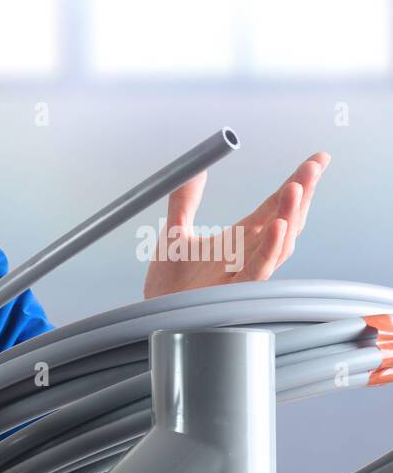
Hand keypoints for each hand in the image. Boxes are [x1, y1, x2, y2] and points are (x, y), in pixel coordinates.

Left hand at [143, 152, 329, 299]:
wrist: (153, 314)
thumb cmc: (168, 284)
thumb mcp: (173, 234)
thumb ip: (184, 202)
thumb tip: (194, 169)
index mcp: (240, 239)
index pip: (274, 205)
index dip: (297, 182)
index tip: (318, 158)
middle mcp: (248, 254)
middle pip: (286, 220)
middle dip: (302, 193)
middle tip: (314, 165)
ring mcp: (244, 273)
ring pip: (278, 244)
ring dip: (289, 215)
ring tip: (296, 188)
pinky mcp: (233, 292)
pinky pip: (257, 270)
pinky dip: (269, 249)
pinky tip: (278, 227)